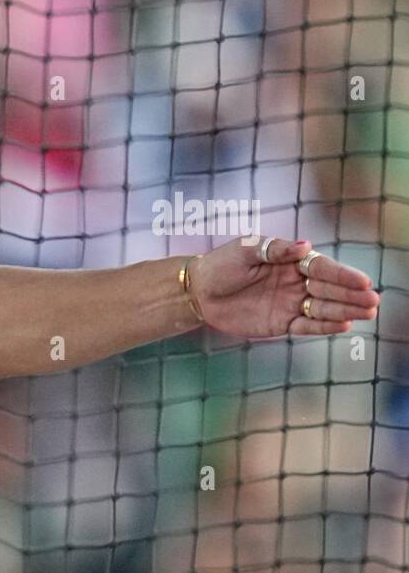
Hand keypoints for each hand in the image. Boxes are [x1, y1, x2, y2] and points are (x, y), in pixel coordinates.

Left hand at [190, 238, 379, 336]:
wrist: (198, 291)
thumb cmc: (222, 264)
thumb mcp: (244, 250)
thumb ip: (274, 249)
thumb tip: (304, 247)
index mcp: (291, 261)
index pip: (323, 268)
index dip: (343, 275)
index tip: (362, 282)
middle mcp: (296, 282)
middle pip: (329, 289)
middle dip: (351, 295)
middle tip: (373, 301)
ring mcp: (291, 303)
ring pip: (323, 308)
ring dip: (345, 311)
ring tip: (367, 314)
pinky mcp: (281, 323)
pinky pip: (306, 326)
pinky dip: (323, 326)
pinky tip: (342, 326)